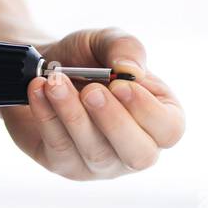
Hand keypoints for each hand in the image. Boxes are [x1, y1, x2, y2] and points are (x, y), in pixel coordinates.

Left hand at [2, 28, 184, 179]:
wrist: (40, 68)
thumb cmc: (85, 60)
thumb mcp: (105, 42)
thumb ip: (125, 47)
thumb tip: (130, 70)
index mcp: (159, 119)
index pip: (169, 130)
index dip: (147, 111)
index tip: (120, 84)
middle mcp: (134, 148)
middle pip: (139, 155)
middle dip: (114, 122)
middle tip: (91, 91)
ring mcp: (100, 164)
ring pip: (95, 152)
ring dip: (73, 114)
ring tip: (54, 81)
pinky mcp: (64, 165)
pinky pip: (59, 148)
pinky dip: (47, 117)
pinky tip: (38, 90)